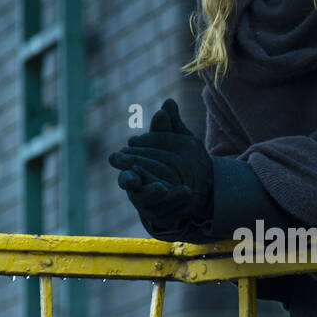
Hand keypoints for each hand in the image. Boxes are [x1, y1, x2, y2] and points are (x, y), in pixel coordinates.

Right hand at [108, 98, 213, 233]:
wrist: (194, 184)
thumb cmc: (175, 159)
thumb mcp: (176, 141)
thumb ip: (169, 127)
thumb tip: (168, 104)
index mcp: (134, 164)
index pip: (125, 162)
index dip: (123, 161)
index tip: (121, 154)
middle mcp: (136, 184)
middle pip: (129, 181)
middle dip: (133, 178)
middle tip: (135, 172)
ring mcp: (148, 200)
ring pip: (144, 199)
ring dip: (152, 192)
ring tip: (162, 188)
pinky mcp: (162, 212)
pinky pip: (165, 210)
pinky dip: (175, 200)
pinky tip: (186, 192)